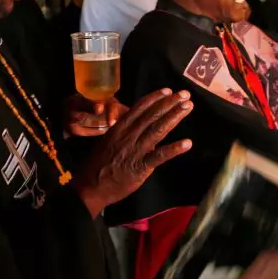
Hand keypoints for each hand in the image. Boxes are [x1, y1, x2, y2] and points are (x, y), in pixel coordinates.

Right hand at [73, 89, 192, 216]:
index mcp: (119, 128)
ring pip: (158, 130)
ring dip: (174, 117)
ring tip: (188, 107)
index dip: (154, 98)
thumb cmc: (97, 165)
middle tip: (185, 94)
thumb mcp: (107, 141)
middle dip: (169, 103)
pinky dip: (174, 149)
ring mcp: (135, 150)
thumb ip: (122, 132)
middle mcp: (128, 136)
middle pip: (152, 115)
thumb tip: (136, 125)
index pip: (139, 108)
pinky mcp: (140, 167)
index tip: (168, 91)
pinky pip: (159, 156)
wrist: (90, 187)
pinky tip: (187, 143)